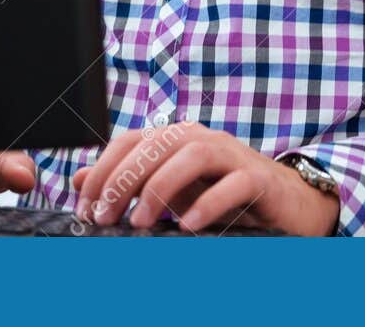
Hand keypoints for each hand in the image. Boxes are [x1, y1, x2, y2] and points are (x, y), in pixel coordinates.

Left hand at [74, 122, 338, 235]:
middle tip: (105, 218)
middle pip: (155, 146)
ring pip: (190, 155)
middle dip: (123, 181)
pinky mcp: (258, 177)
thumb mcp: (170, 191)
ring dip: (160, 188)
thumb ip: (127, 183)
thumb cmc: (224, 195)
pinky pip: (233, 183)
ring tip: (141, 223)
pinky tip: (189, 226)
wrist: (286, 203)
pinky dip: (209, 203)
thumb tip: (78, 179)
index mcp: (176, 139)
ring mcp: (231, 155)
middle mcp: (201, 138)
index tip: (86, 207)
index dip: (103, 170)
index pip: (130, 141)